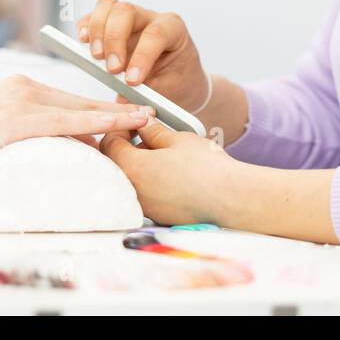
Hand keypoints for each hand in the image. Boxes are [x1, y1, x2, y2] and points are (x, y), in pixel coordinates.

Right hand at [0, 74, 156, 183]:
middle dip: (109, 106)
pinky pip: (64, 121)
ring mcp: (13, 98)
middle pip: (71, 99)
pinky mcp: (14, 119)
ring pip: (75, 107)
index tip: (108, 113)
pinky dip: (95, 122)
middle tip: (142, 111)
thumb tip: (5, 139)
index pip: (51, 98)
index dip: (84, 107)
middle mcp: (10, 85)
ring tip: (143, 118)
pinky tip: (118, 126)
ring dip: (112, 113)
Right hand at [76, 0, 208, 112]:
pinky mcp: (111, 25)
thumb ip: (150, 92)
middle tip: (112, 69)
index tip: (132, 81)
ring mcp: (130, 18)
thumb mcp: (172, 90)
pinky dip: (85, 27)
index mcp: (173, 29)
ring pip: (108, 6)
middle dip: (114, 39)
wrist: (177, 81)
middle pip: (127, 11)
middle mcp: (150, 18)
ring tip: (96, 56)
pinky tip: (83, 43)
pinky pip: (93, 16)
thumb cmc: (177, 82)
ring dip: (97, 30)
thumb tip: (126, 99)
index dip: (141, 56)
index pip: (156, 33)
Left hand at [99, 119, 238, 225]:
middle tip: (149, 136)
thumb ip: (155, 132)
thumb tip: (145, 125)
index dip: (121, 129)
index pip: (109, 143)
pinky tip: (172, 174)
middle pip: (117, 164)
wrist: (230, 199)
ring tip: (165, 154)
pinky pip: (147, 195)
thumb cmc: (206, 168)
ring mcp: (146, 207)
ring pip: (133, 180)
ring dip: (141, 165)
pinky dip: (152, 182)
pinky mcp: (159, 216)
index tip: (135, 123)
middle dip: (129, 147)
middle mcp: (133, 191)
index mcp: (133, 167)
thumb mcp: (178, 139)